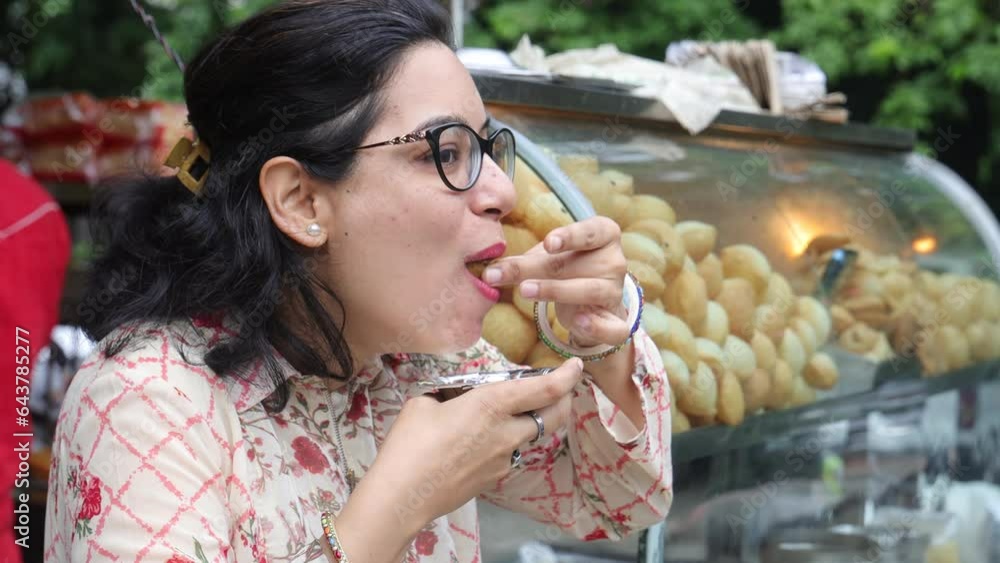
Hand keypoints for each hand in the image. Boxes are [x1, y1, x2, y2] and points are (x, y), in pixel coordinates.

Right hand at [358, 358, 583, 532]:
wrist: (402, 497)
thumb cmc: (409, 445)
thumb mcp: (424, 403)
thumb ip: (448, 395)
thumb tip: (452, 398)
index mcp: (491, 405)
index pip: (546, 389)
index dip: (567, 375)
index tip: (576, 366)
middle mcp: (506, 433)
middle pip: (554, 416)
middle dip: (563, 399)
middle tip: (559, 389)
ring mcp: (503, 460)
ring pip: (531, 436)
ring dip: (531, 421)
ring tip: (513, 412)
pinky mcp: (494, 479)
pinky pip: (510, 454)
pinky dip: (506, 443)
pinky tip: (482, 442)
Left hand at [484, 217, 627, 346]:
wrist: (591, 304)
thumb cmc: (567, 270)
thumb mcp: (546, 260)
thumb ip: (523, 262)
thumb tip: (489, 271)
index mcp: (603, 236)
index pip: (591, 231)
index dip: (570, 236)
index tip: (548, 243)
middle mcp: (615, 262)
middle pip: (575, 264)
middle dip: (536, 268)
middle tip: (505, 273)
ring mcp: (616, 292)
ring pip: (590, 290)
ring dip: (555, 291)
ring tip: (525, 291)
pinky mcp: (616, 321)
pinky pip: (612, 327)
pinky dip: (595, 326)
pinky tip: (577, 322)